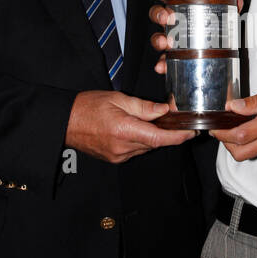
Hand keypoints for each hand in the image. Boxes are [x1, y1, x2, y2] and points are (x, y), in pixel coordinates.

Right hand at [65, 89, 193, 163]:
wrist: (65, 122)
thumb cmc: (87, 107)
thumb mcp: (117, 99)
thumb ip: (143, 107)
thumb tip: (164, 111)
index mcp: (124, 130)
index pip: (159, 138)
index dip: (179, 136)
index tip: (192, 132)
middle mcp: (122, 147)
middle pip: (155, 142)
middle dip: (166, 132)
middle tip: (174, 119)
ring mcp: (118, 156)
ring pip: (146, 147)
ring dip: (153, 136)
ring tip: (150, 121)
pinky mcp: (115, 158)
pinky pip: (136, 150)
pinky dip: (141, 140)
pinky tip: (137, 129)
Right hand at [149, 0, 242, 74]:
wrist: (217, 53)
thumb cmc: (215, 29)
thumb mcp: (225, 17)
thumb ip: (230, 9)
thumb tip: (238, 1)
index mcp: (182, 8)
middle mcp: (174, 23)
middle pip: (158, 15)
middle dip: (159, 15)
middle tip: (168, 18)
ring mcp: (171, 40)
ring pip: (158, 37)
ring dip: (158, 39)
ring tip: (166, 42)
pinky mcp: (173, 57)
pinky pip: (164, 60)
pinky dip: (161, 64)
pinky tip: (161, 66)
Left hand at [210, 77, 256, 159]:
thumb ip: (255, 101)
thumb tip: (234, 106)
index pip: (240, 135)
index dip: (222, 134)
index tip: (214, 127)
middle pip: (242, 153)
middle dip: (227, 145)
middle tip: (221, 131)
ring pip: (253, 154)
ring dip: (240, 145)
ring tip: (236, 127)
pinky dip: (254, 144)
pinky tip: (254, 129)